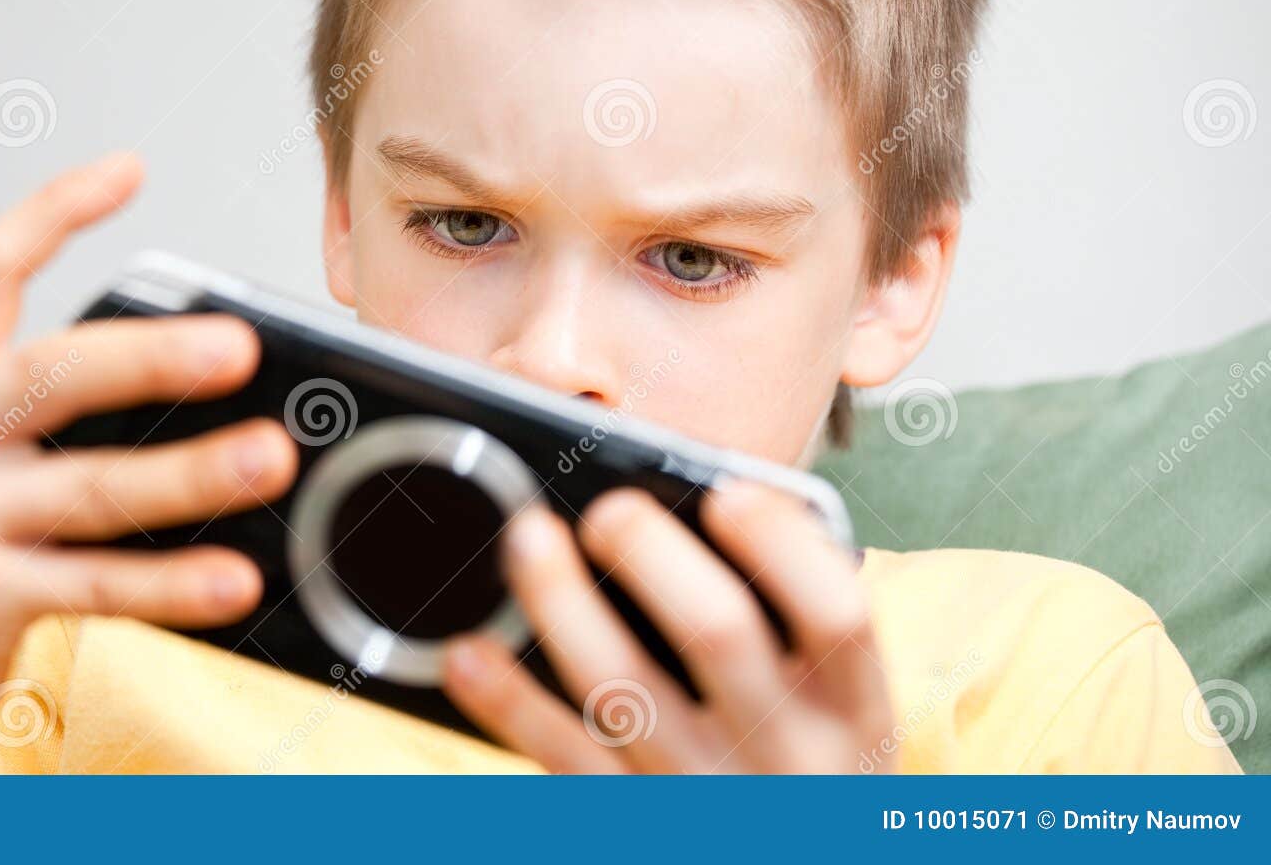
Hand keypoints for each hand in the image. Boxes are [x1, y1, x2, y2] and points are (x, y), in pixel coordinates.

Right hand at [0, 153, 297, 772]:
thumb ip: (42, 429)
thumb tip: (187, 402)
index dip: (56, 212)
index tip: (129, 169)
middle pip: (51, 371)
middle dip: (151, 354)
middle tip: (239, 344)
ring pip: (89, 484)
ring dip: (191, 474)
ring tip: (269, 458)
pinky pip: (92, 582)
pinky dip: (168, 581)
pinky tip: (229, 580)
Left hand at [442, 483, 892, 772]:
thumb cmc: (804, 771)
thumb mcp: (836, 714)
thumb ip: (789, 629)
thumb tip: (692, 509)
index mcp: (852, 711)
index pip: (837, 613)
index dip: (780, 543)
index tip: (728, 492)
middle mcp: (787, 756)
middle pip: (718, 633)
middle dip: (653, 555)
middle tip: (609, 510)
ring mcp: (705, 797)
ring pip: (622, 687)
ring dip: (565, 602)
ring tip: (529, 536)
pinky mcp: (635, 827)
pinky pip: (562, 759)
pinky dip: (509, 702)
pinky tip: (469, 653)